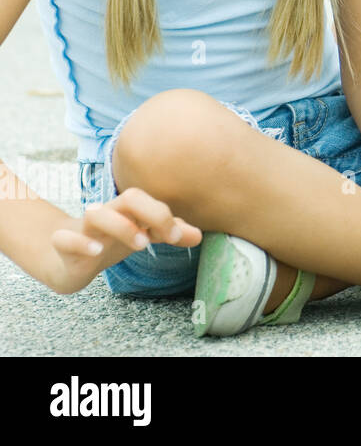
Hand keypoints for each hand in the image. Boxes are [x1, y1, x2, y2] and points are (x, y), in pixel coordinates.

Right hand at [46, 188, 201, 294]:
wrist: (66, 260)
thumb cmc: (109, 240)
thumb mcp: (142, 236)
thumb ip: (169, 234)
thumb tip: (199, 236)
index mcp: (127, 212)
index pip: (147, 199)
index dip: (163, 214)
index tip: (178, 237)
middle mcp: (108, 215)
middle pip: (128, 198)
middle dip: (150, 213)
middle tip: (160, 238)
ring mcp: (84, 230)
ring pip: (95, 214)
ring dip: (121, 226)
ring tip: (140, 244)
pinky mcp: (64, 247)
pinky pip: (65, 239)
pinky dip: (81, 243)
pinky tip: (97, 251)